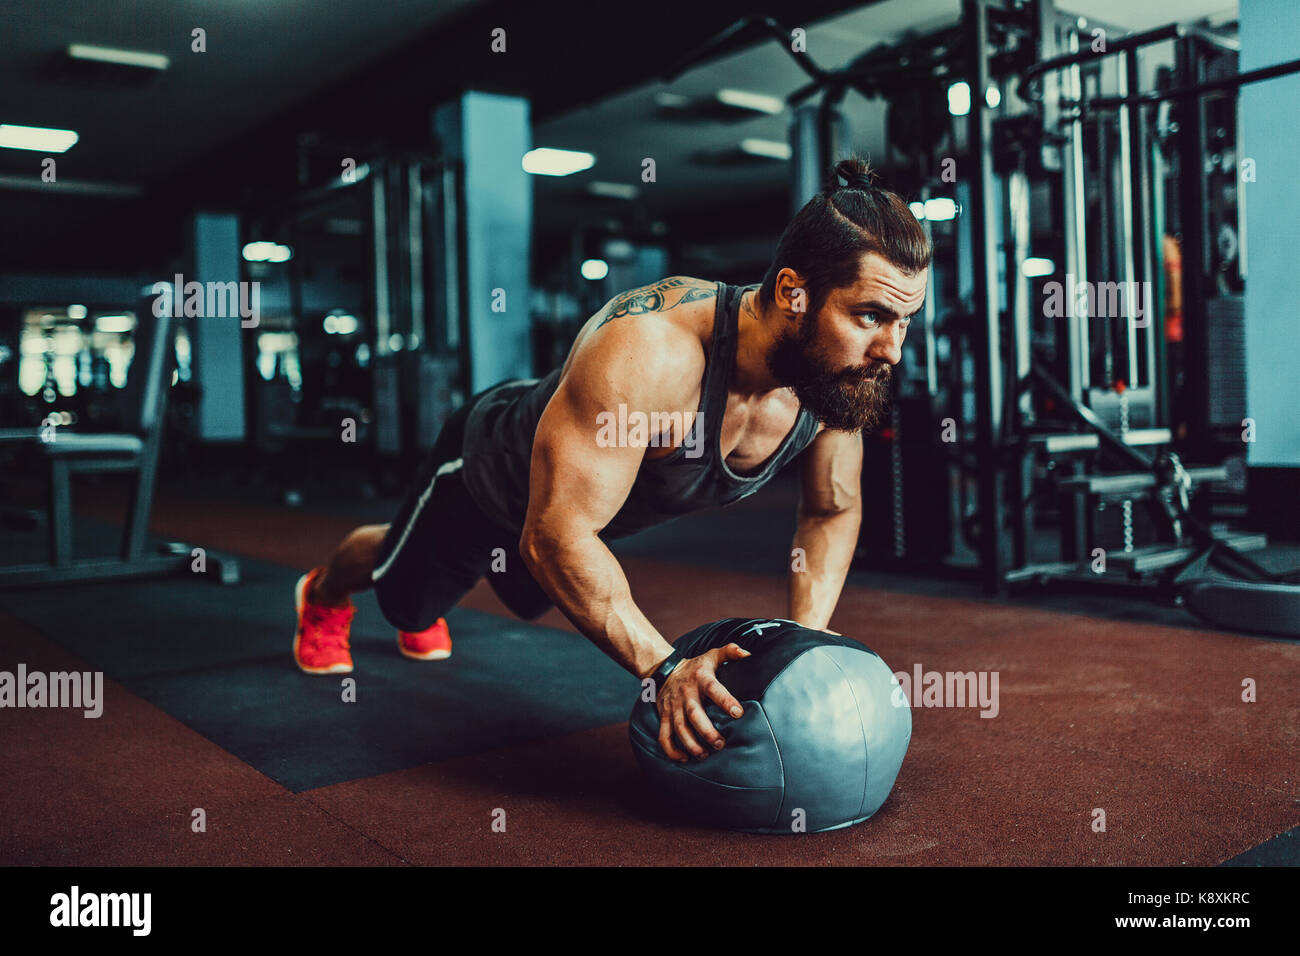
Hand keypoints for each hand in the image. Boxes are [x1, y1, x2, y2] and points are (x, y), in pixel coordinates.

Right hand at [656, 643, 750, 761]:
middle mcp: (686, 694)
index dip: (725, 701)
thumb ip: (730, 652)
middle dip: (707, 732)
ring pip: (679, 729)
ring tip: (705, 755)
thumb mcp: (711, 656)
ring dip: (692, 745)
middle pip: (694, 715)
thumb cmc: (695, 667)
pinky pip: (664, 736)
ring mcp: (673, 707)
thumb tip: (748, 654)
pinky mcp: (664, 717)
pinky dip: (672, 750)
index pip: (714, 689)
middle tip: (720, 744)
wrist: (664, 669)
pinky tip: (685, 758)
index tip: (738, 713)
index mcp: (701, 679)